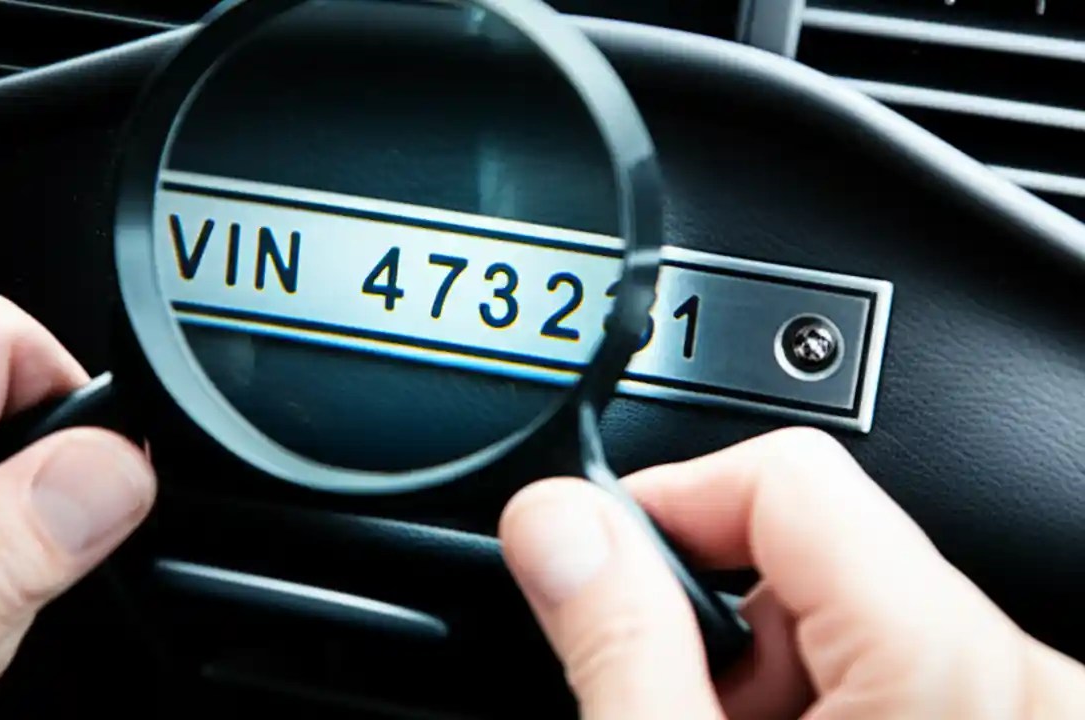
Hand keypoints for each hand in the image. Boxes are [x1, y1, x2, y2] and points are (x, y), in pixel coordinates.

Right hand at [499, 427, 1084, 718]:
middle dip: (711, 618)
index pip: (787, 471)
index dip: (664, 502)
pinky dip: (823, 698)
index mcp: (947, 671)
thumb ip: (616, 642)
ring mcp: (1019, 708)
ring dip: (763, 671)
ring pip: (854, 611)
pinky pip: (899, 664)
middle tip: (666, 705)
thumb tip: (555, 523)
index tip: (592, 560)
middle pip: (816, 545)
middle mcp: (1019, 683)